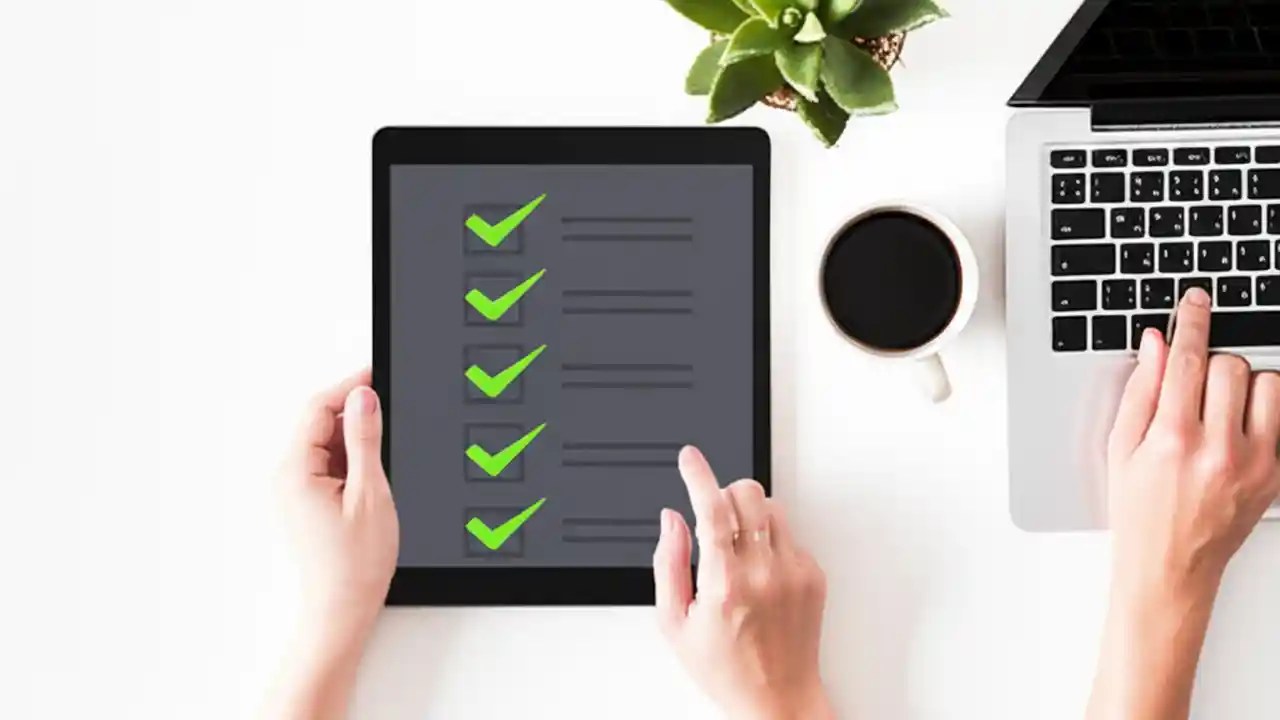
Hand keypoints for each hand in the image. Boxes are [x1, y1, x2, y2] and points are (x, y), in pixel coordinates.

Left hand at [279, 369, 398, 649]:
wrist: (342, 608)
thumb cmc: (355, 563)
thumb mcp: (370, 492)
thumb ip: (365, 439)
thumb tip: (364, 397)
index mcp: (296, 472)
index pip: (318, 409)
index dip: (349, 388)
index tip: (376, 376)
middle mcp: (288, 478)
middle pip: (319, 424)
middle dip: (354, 415)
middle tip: (390, 415)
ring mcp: (295, 491)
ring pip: (325, 445)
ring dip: (354, 442)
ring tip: (382, 465)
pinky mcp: (307, 502)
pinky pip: (328, 466)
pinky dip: (351, 462)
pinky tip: (372, 479)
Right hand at [652, 446, 831, 719]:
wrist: (778, 699)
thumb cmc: (725, 669)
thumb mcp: (675, 623)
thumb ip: (668, 563)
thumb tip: (672, 519)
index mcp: (725, 584)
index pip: (711, 509)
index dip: (698, 475)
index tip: (689, 458)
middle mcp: (764, 573)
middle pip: (748, 494)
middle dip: (724, 494)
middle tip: (713, 515)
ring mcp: (794, 572)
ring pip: (771, 507)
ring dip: (748, 514)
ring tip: (736, 549)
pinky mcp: (813, 576)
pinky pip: (790, 533)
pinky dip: (770, 539)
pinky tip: (759, 571)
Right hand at [1107, 288, 1279, 600]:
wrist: (1169, 568)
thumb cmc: (1138, 511)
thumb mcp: (1121, 448)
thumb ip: (1141, 391)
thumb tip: (1157, 345)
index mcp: (1173, 440)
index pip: (1189, 360)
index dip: (1192, 322)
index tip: (1196, 301)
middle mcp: (1219, 449)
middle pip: (1231, 366)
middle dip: (1211, 365)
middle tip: (1193, 388)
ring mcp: (1254, 462)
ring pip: (1266, 384)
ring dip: (1243, 386)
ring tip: (1219, 410)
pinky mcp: (1276, 474)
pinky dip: (1262, 410)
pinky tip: (1236, 429)